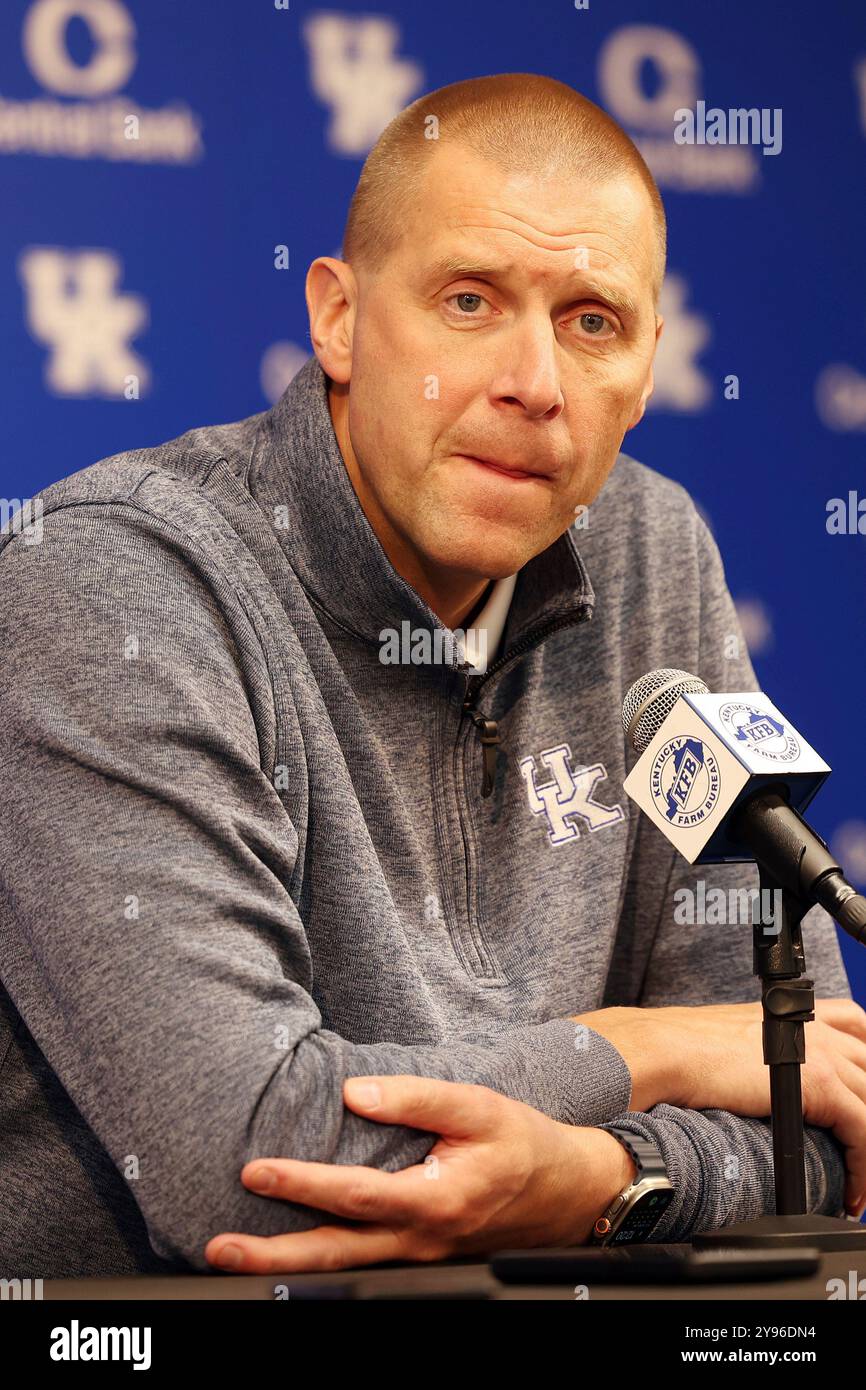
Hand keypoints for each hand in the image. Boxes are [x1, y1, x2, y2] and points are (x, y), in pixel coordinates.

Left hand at [204, 1076, 635, 1273]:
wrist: (569, 1192)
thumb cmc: (521, 1143)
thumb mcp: (477, 1106)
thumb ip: (415, 1097)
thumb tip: (354, 1093)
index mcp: (435, 1201)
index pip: (354, 1197)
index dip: (301, 1184)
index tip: (256, 1171)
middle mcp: (421, 1240)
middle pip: (335, 1255)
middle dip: (273, 1256)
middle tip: (218, 1247)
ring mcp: (419, 1258)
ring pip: (344, 1269)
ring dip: (288, 1268)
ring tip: (236, 1258)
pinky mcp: (420, 1258)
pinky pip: (362, 1266)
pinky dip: (321, 1267)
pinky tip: (290, 1254)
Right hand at [573, 998, 865, 1217]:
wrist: (666, 1052)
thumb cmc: (680, 1048)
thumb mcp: (730, 1039)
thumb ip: (756, 1053)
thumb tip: (750, 1084)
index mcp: (795, 1013)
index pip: (856, 1026)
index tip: (860, 1099)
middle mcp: (816, 1027)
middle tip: (857, 1151)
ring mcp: (823, 1054)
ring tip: (860, 1186)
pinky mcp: (821, 1084)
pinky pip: (864, 1131)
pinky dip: (864, 1169)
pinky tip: (852, 1194)